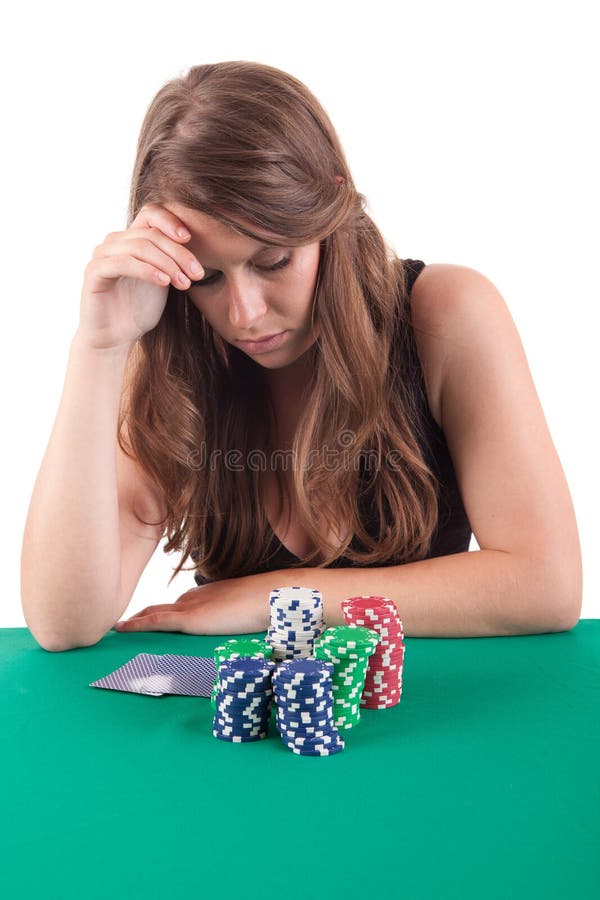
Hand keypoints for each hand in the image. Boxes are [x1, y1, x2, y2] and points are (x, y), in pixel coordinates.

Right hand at [78, 202, 204, 350]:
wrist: (115, 338)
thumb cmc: (139, 310)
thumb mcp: (164, 281)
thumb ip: (173, 261)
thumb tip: (202, 245)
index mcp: (131, 239)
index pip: (150, 214)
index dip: (171, 221)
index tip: (190, 239)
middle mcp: (114, 242)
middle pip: (150, 234)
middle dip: (178, 253)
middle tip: (197, 273)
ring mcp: (102, 255)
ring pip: (139, 247)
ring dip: (167, 264)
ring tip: (185, 283)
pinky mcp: (94, 272)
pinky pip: (123, 263)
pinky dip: (147, 270)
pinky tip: (164, 282)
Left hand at [113, 571, 279, 635]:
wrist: (274, 596)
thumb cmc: (267, 606)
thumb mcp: (245, 613)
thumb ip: (233, 619)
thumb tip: (233, 630)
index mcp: (205, 597)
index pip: (172, 607)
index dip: (153, 614)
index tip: (137, 622)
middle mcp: (192, 598)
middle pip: (157, 608)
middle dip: (137, 617)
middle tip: (115, 627)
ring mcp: (190, 607)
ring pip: (152, 613)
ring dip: (132, 621)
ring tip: (110, 630)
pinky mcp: (190, 618)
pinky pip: (156, 620)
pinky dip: (137, 624)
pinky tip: (120, 628)